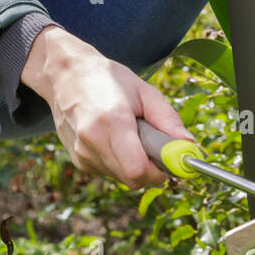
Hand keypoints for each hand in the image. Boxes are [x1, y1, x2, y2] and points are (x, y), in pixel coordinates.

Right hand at [21, 26, 196, 187]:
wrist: (65, 76)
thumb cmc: (108, 79)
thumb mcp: (144, 91)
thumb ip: (168, 120)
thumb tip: (188, 148)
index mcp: (111, 120)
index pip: (137, 169)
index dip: (159, 171)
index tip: (170, 161)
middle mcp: (92, 140)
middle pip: (132, 179)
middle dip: (150, 170)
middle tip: (154, 147)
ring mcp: (81, 153)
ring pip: (121, 178)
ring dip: (134, 165)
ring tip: (129, 135)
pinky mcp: (78, 161)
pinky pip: (109, 173)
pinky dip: (119, 163)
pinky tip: (114, 139)